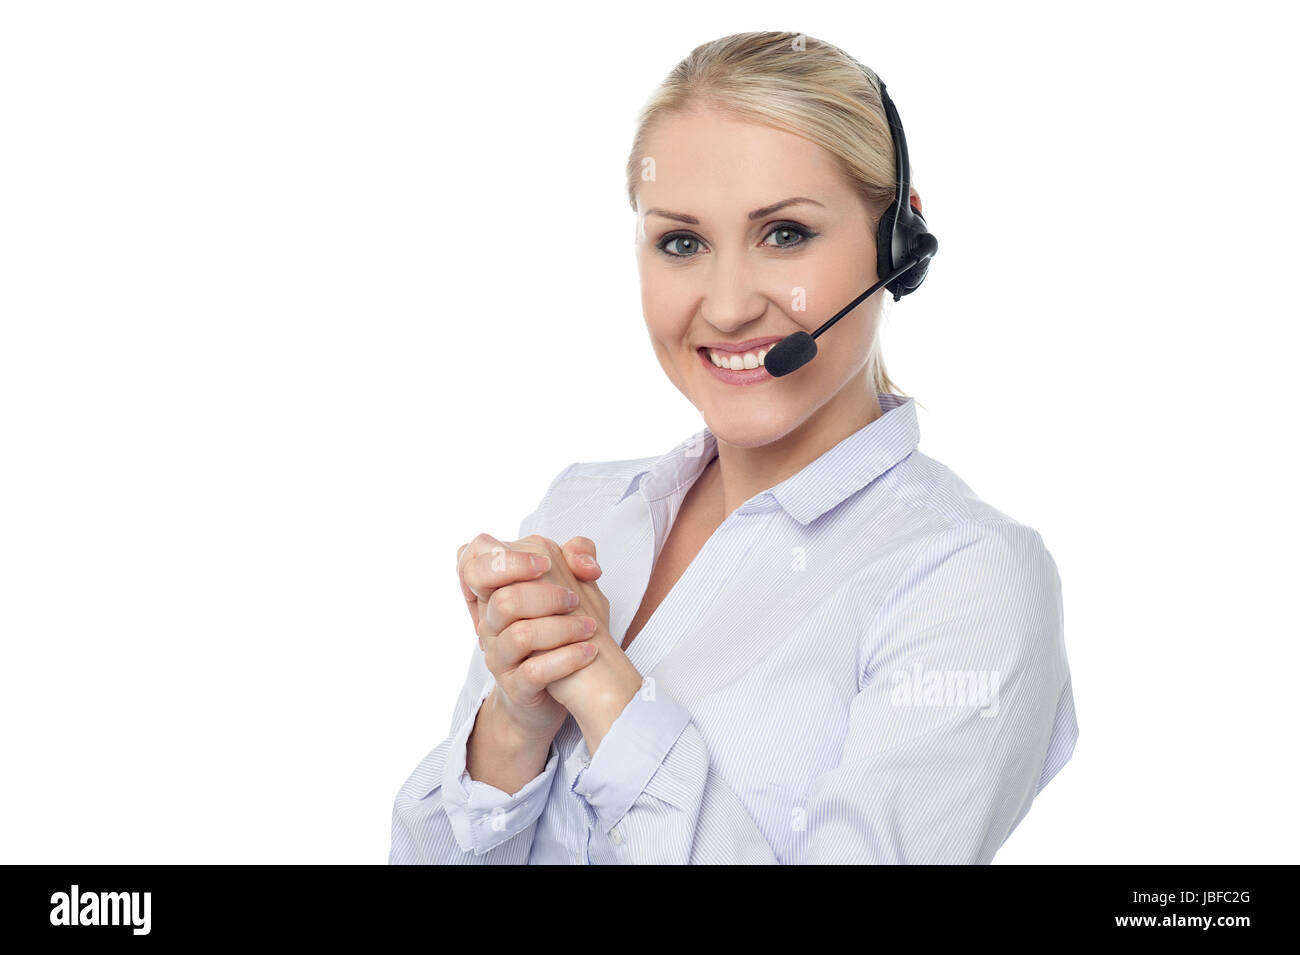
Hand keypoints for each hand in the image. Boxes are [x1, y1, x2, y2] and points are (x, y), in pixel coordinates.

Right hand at [457, 532, 605, 745]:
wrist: (560, 688)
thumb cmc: (562, 630)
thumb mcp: (569, 587)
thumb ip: (575, 558)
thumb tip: (585, 563)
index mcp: (494, 593)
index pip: (473, 561)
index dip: (507, 560)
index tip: (546, 565)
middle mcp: (490, 625)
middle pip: (503, 600)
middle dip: (546, 595)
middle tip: (575, 600)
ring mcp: (500, 658)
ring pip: (520, 635)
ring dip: (563, 628)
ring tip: (590, 628)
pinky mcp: (516, 687)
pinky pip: (535, 671)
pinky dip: (567, 659)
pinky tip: (588, 652)